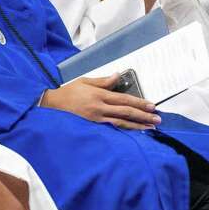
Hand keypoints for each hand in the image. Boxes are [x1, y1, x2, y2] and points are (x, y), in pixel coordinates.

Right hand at [40, 75, 160, 129]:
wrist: (51, 106)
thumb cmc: (68, 92)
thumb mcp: (84, 82)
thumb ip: (102, 81)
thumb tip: (118, 76)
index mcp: (99, 95)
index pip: (124, 99)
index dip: (139, 103)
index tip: (152, 105)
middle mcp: (99, 108)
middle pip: (126, 112)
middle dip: (143, 116)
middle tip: (157, 119)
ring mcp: (96, 119)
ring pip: (121, 123)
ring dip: (137, 126)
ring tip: (150, 128)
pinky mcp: (92, 127)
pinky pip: (111, 129)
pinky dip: (124, 131)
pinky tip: (133, 133)